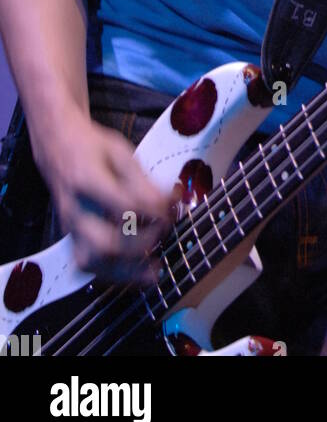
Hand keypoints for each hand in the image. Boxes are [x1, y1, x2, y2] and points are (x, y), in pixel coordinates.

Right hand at [36, 112, 173, 283]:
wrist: (58, 148)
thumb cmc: (93, 147)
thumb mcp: (121, 152)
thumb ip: (143, 180)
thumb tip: (168, 203)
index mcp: (87, 179)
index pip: (124, 205)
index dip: (154, 210)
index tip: (173, 205)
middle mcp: (74, 209)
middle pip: (105, 242)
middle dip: (141, 243)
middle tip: (164, 230)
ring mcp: (70, 227)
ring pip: (92, 262)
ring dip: (126, 271)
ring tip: (154, 270)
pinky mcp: (71, 238)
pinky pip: (88, 266)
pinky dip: (113, 274)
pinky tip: (136, 274)